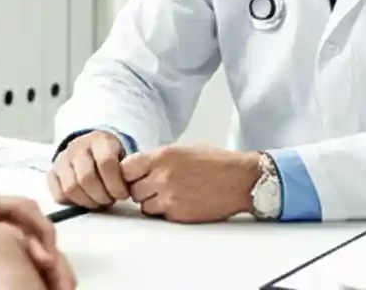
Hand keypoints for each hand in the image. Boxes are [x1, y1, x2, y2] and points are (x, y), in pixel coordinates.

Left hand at [0, 180, 69, 289]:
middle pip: (30, 227)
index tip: (40, 249)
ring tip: (55, 285)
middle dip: (47, 246)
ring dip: (47, 264)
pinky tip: (43, 289)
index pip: (12, 207)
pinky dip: (35, 277)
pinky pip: (20, 267)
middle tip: (52, 270)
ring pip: (30, 248)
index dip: (30, 224)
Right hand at [47, 131, 129, 208]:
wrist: (91, 147)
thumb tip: (125, 192)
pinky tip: (85, 200)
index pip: (106, 163)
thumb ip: (127, 171)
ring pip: (71, 188)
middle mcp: (77, 147)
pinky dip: (73, 202)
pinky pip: (59, 194)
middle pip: (87, 178)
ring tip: (99, 202)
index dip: (116, 184)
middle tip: (111, 200)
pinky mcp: (52, 173)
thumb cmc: (112, 156)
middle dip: (102, 196)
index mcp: (99, 140)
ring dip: (88, 202)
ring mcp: (62, 159)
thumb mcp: (124, 156)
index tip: (123, 194)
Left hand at [120, 146, 260, 223]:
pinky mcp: (179, 214)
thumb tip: (136, 169)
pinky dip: (165, 211)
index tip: (134, 176)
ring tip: (169, 194)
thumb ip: (157, 159)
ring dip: (151, 202)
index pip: (126, 168)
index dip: (128, 173)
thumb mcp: (180, 150)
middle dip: (140, 189)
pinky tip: (179, 202)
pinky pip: (160, 215)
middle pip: (132, 190)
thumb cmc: (213, 162)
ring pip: (144, 205)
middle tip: (152, 186)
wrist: (239, 179)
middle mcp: (162, 176)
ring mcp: (170, 197)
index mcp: (162, 156)